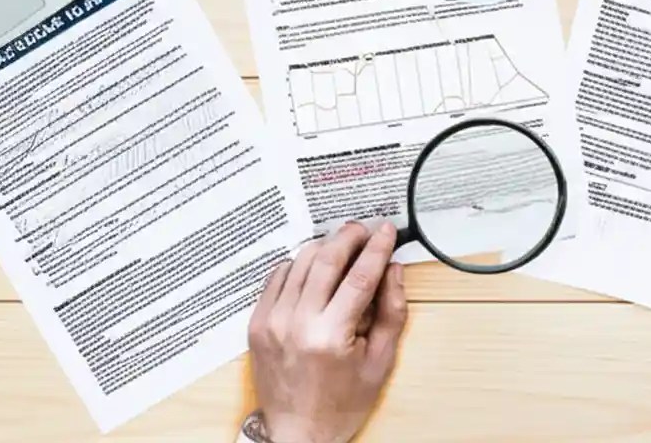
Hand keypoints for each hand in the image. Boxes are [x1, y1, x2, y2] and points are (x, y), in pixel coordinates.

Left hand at [247, 222, 407, 442]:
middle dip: (349, 237)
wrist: (297, 433)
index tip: (387, 231)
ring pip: (299, 262)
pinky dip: (297, 264)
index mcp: (330, 336)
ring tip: (342, 244)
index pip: (359, 277)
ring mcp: (272, 321)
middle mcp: (297, 324)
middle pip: (326, 260)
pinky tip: (313, 266)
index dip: (376, 248)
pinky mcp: (257, 322)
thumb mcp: (379, 363)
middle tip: (364, 229)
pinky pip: (277, 277)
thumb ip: (391, 313)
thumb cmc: (341, 404)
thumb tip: (392, 270)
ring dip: (323, 246)